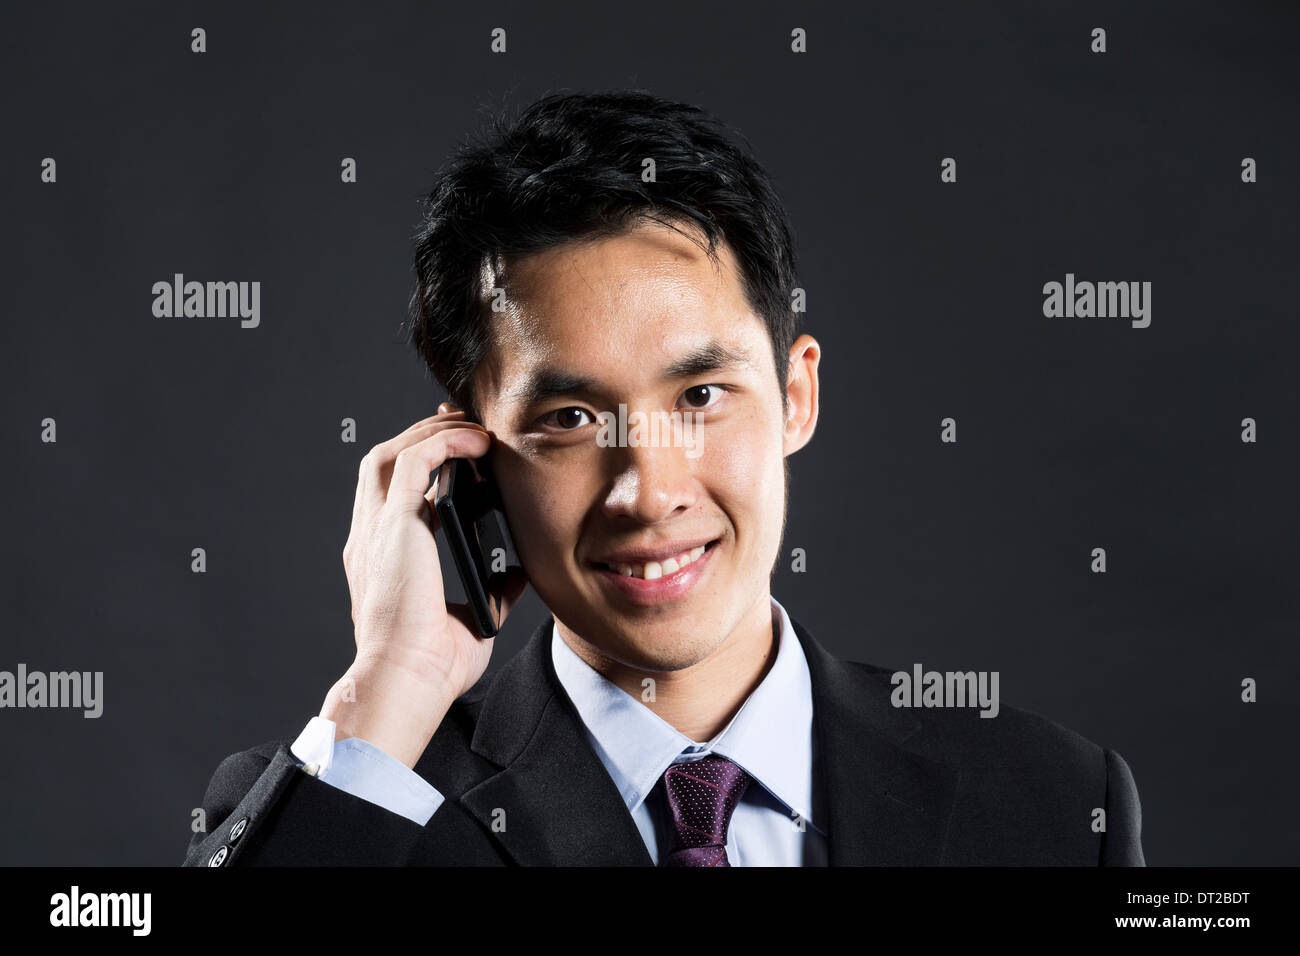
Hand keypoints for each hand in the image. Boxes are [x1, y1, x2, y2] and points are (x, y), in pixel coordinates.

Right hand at [321, 404, 527, 766]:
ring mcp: (377, 530)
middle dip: (421, 436)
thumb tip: (521, 572)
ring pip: (390, 454)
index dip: (421, 466)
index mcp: (383, 559)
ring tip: (472, 427)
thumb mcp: (474, 619)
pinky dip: (444, 442)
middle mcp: (372, 539)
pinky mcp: (394, 526)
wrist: (405, 683)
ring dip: (431, 433)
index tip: (458, 453)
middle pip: (384, 463)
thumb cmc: (432, 667)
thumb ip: (493, 590)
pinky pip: (413, 461)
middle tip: (463, 424)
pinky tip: (477, 441)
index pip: (393, 495)